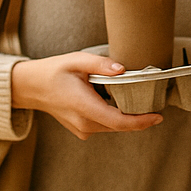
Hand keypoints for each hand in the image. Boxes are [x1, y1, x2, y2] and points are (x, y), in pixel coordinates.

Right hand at [11, 52, 162, 138]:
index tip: (158, 117)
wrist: (32, 87)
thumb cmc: (54, 72)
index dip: (141, 122)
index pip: (118, 122)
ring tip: (130, 95)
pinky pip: (105, 125)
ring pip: (113, 126)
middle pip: (120, 125)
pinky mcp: (82, 130)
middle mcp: (84, 123)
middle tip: (152, 100)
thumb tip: (122, 69)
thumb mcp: (77, 60)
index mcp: (83, 107)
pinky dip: (114, 115)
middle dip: (138, 116)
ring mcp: (82, 129)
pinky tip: (111, 99)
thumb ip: (101, 64)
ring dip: (125, 114)